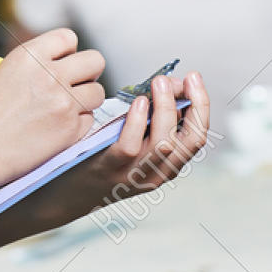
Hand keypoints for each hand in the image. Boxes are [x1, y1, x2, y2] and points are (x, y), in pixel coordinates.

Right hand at [0, 28, 105, 189]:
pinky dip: (78, 124)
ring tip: (64, 110)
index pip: (68, 38)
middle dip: (88, 72)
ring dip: (86, 100)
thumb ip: (32, 67)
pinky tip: (58, 129)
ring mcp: (64, 102)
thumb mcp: (2, 75)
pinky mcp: (70, 129)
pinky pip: (90, 119)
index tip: (62, 63)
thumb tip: (56, 67)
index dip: (67, 51)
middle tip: (75, 85)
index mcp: (29, 56)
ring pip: (98, 92)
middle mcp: (51, 75)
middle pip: (95, 61)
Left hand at [80, 71, 209, 201]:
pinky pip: (130, 146)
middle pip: (190, 142)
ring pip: (163, 144)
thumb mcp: (137, 141)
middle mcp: (157, 174)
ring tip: (160, 83)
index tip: (195, 80)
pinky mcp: (111, 170)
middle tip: (184, 79)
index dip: (201, 106)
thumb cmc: (102, 159)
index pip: (197, 137)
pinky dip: (137, 122)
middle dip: (194, 106)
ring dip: (165, 109)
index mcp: (167, 165)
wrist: (70, 192)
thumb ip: (153, 119)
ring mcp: (135, 175)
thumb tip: (169, 88)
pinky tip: (139, 102)